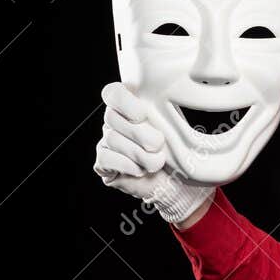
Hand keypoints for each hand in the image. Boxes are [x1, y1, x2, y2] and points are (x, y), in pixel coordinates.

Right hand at [95, 82, 214, 225]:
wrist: (176, 185)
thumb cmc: (176, 154)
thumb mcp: (176, 130)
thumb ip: (167, 113)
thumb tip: (176, 97)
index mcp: (132, 107)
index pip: (114, 93)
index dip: (123, 101)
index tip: (141, 115)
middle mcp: (115, 122)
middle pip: (112, 116)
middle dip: (139, 133)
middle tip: (158, 145)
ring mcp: (107, 142)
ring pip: (112, 139)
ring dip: (138, 153)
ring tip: (156, 162)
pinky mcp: (103, 163)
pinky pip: (106, 158)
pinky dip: (127, 165)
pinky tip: (141, 170)